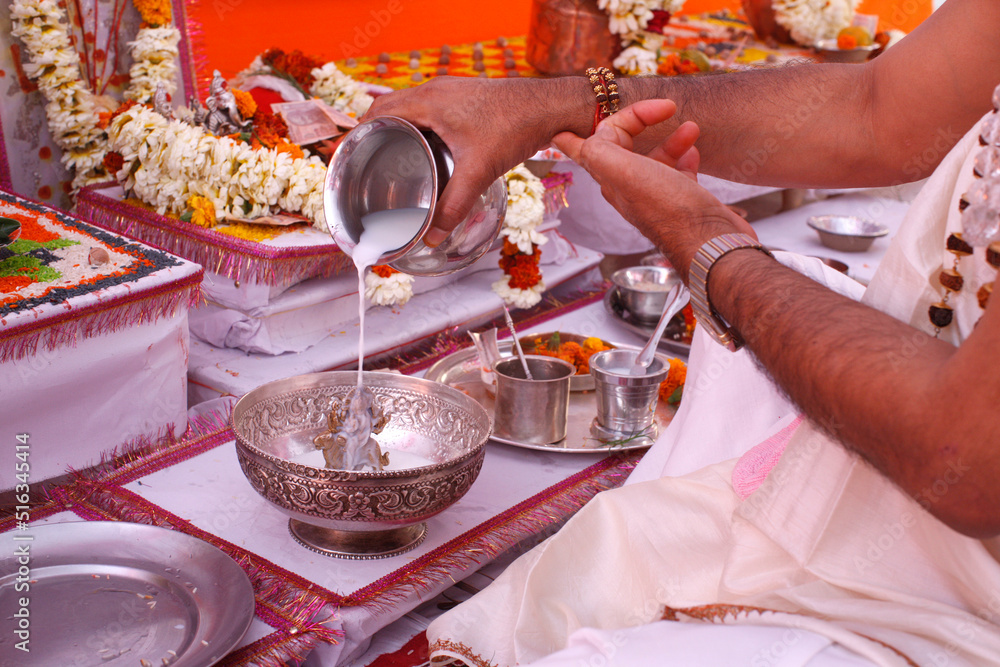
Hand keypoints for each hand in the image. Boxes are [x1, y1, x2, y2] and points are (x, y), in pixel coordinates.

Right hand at [364, 76, 588, 245]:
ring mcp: (451, 89)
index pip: (377, 112)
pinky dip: (419, 122)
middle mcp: (435, 89)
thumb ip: (453, 206)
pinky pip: (430, 106)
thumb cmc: (514, 128)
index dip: (359, 133)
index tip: (349, 155)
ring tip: (391, 154)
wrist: (550, 105)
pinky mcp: (466, 95)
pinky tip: (428, 145)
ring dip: (397, 125)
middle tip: (366, 161)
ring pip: (411, 105)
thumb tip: (432, 238)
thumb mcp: (480, 171)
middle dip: (374, 132)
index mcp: (428, 101)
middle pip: (390, 107)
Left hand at [553, 99, 753, 281]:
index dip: (582, 129)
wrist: (711, 241)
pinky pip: (678, 171)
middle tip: (666, 107)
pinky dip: (685, 156)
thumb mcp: (624, 173)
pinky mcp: (682, 200)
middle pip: (624, 146)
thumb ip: (600, 150)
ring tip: (691, 127)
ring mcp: (656, 195)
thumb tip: (590, 137)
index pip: (588, 148)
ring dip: (670, 138)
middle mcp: (629, 188)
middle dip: (641, 122)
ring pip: (655, 157)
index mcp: (611, 179)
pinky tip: (694, 151)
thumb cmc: (669, 207)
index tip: (585, 112)